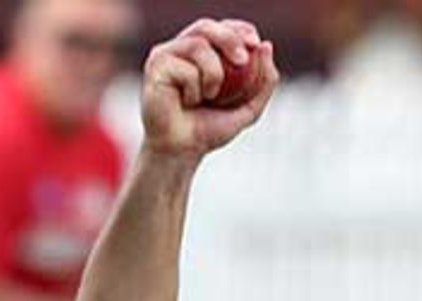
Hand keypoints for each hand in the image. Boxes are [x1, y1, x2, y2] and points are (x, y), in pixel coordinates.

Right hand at [142, 18, 278, 159]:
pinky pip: (184, 68)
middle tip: (243, 60)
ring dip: (212, 74)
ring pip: (198, 46)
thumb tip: (266, 46)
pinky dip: (193, 89)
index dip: (239, 30)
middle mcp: (181, 48)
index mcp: (201, 52)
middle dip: (229, 39)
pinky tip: (185, 103)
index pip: (222, 27)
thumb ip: (265, 82)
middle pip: (207, 27)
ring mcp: (166, 56)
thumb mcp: (247, 109)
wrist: (180, 152)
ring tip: (208, 97)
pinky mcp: (155, 67)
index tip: (255, 44)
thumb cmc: (208, 131)